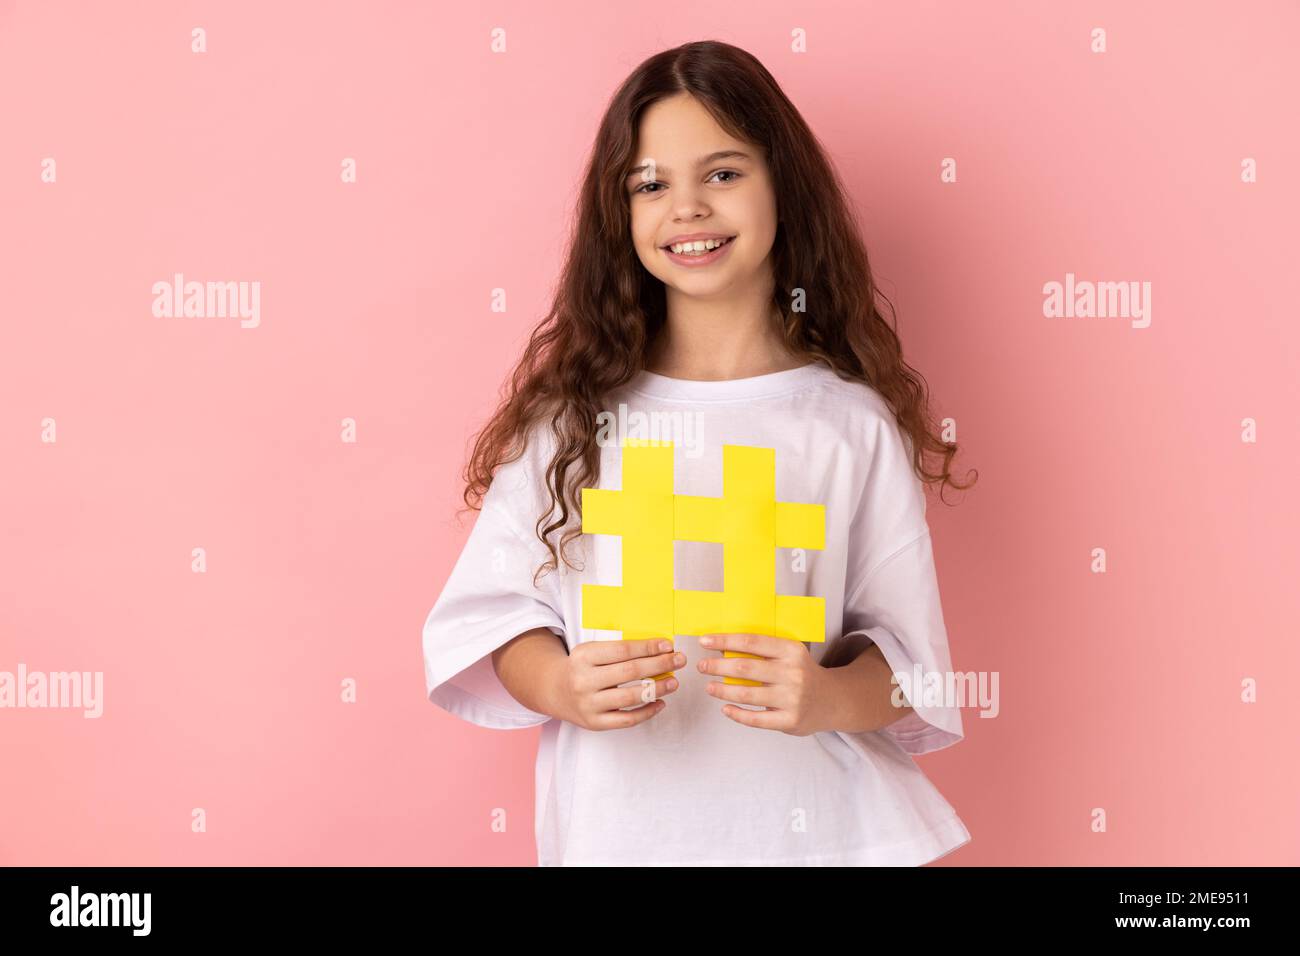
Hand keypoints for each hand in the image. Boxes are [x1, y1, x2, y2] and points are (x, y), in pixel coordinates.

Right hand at [549, 638, 685, 730]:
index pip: (622, 650)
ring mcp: (588, 704)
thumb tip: (659, 649)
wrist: (554, 690)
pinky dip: (647, 712)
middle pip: (629, 672)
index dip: (648, 647)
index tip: (668, 645)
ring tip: (674, 682)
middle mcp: (584, 680)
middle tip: (679, 660)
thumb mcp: (591, 651)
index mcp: (583, 656)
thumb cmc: (581, 667)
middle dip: (659, 665)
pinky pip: (627, 720)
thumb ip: (618, 650)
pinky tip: (660, 703)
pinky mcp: (594, 723)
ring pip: (630, 697)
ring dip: (657, 689)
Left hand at [696, 633, 834, 735]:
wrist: (832, 701)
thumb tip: (723, 647)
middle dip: (718, 666)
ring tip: (709, 687)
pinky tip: (725, 709)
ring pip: (748, 694)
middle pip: (746, 667)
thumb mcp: (790, 654)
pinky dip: (738, 714)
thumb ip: (764, 651)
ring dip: (723, 691)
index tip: (704, 641)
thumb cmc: (802, 674)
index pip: (751, 641)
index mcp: (791, 650)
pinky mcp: (790, 720)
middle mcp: (793, 673)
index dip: (725, 641)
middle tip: (701, 666)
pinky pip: (757, 719)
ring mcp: (792, 698)